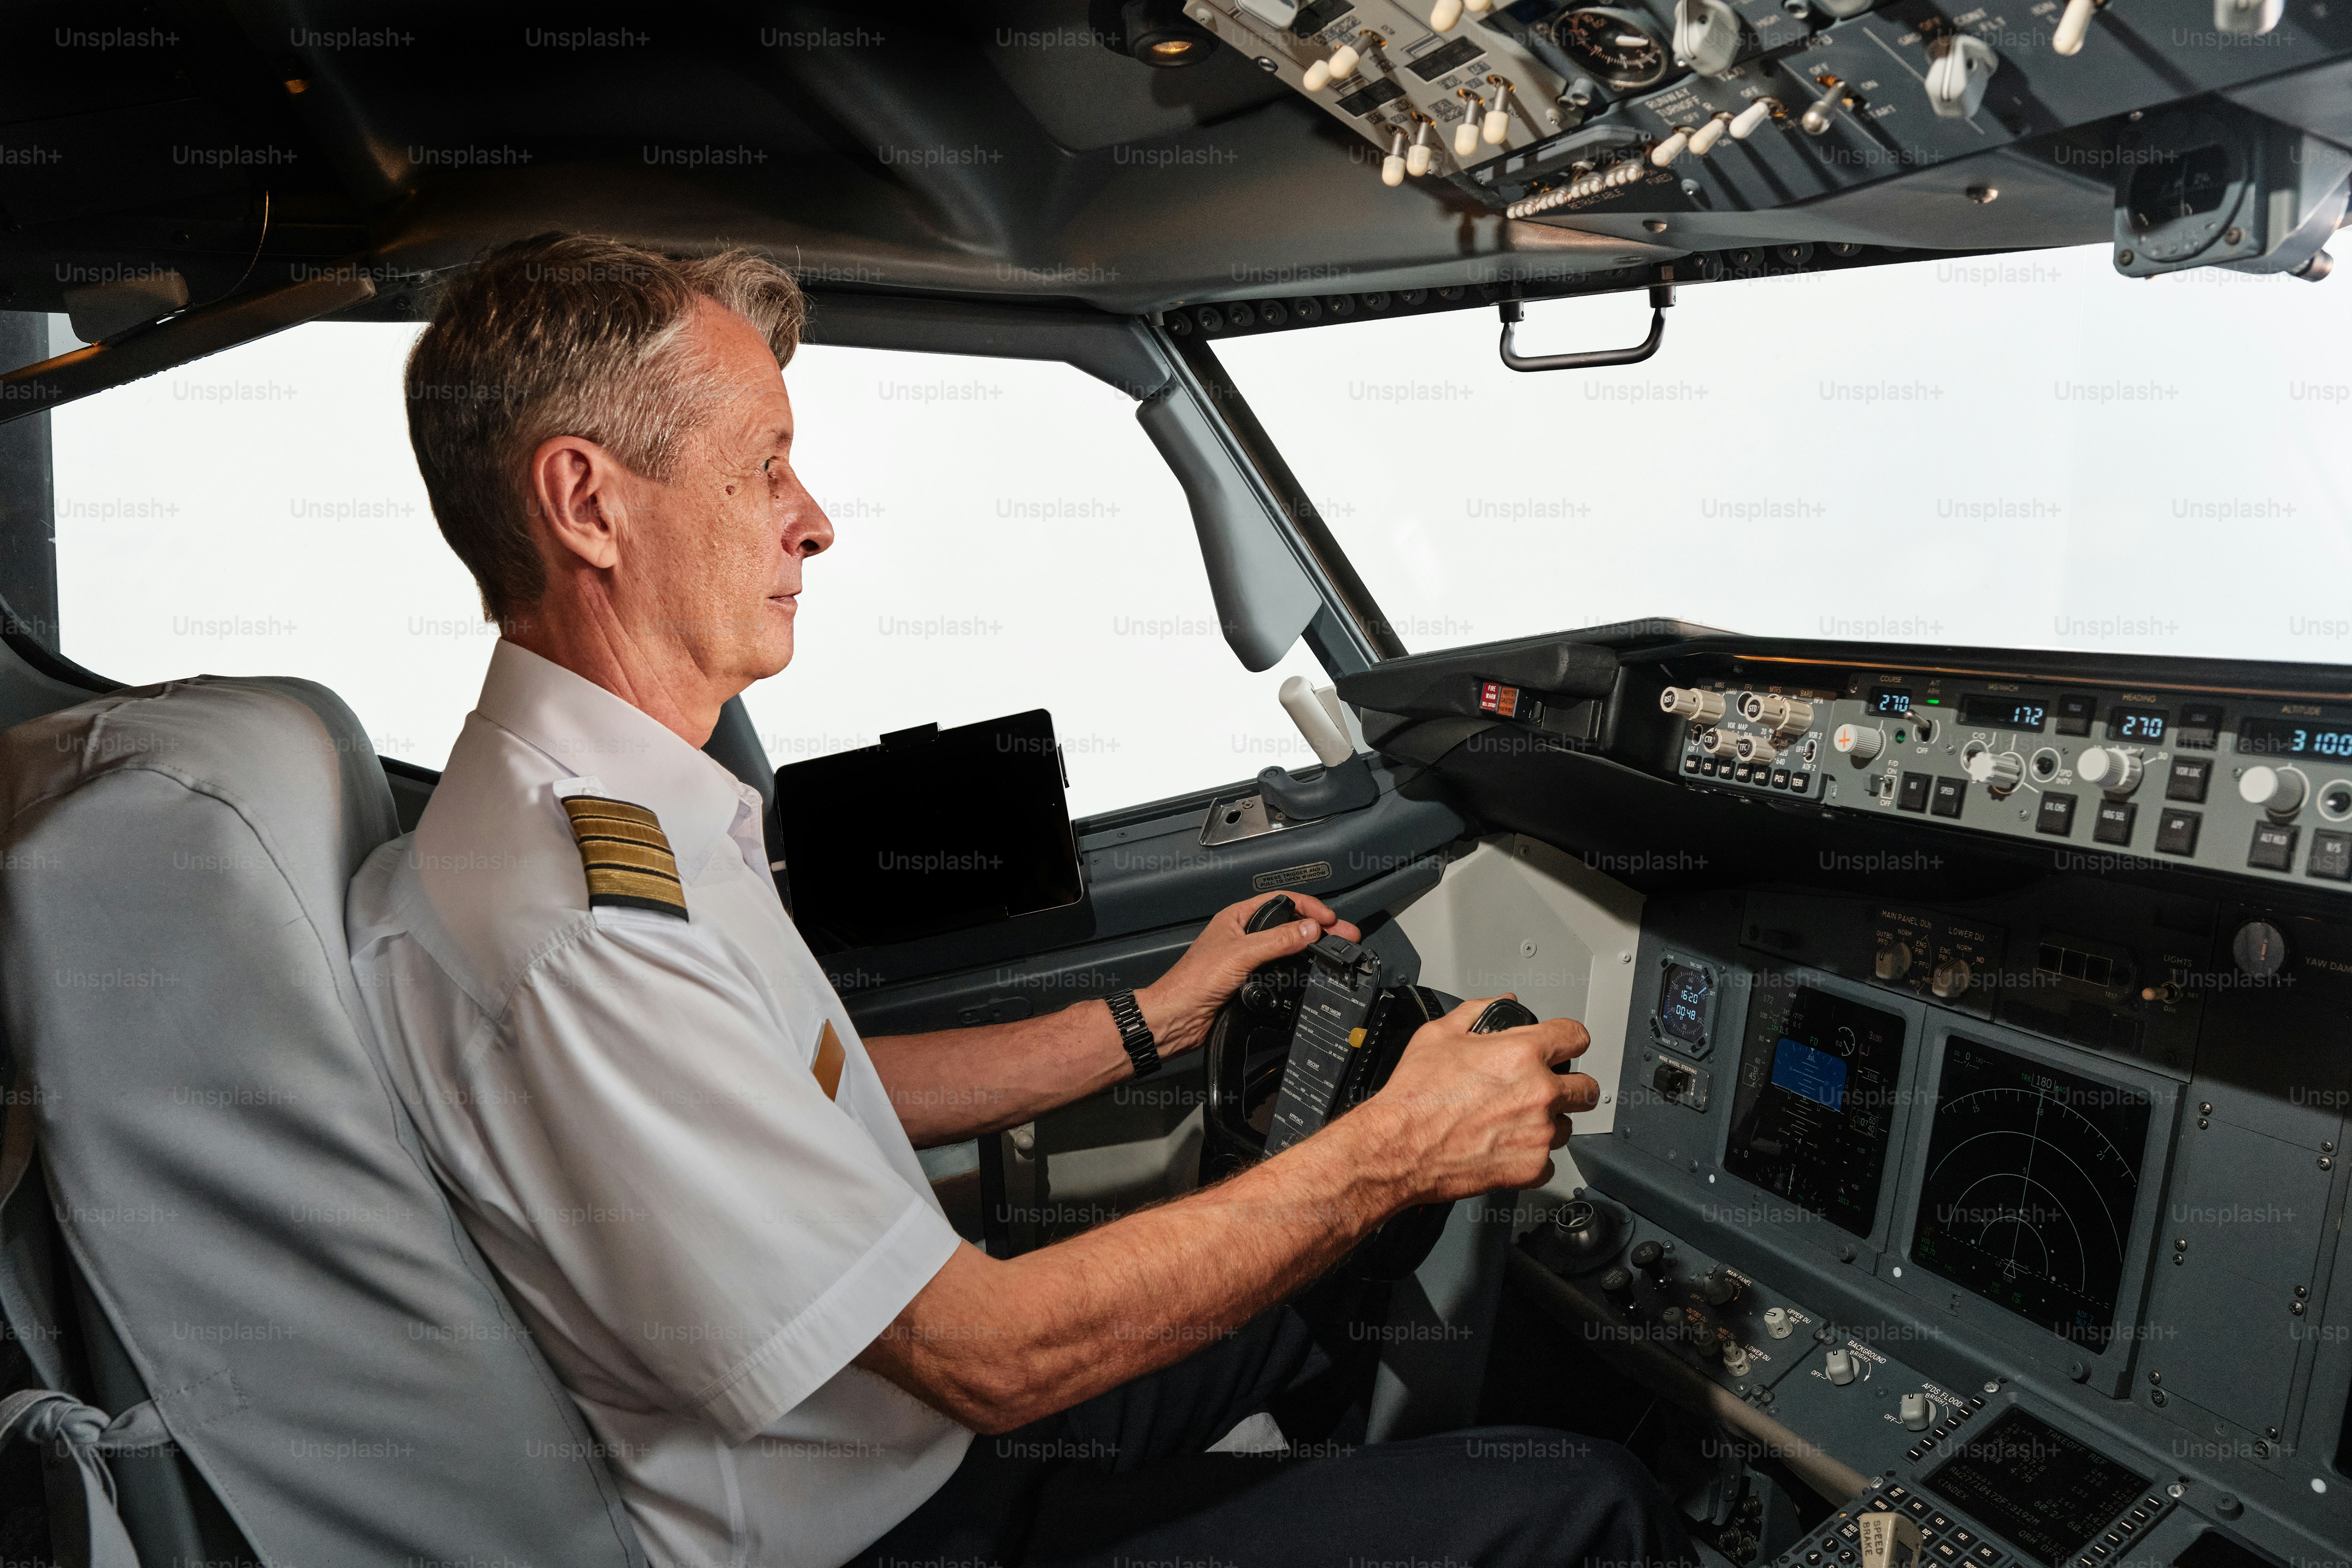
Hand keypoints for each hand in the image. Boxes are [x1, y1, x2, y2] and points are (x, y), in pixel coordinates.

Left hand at [1137, 893, 1359, 1056]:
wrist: (1177, 1019)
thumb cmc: (1193, 981)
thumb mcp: (1240, 953)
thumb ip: (1277, 940)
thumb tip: (1310, 929)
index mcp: (1238, 918)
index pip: (1282, 902)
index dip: (1309, 907)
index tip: (1329, 920)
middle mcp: (1244, 936)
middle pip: (1289, 925)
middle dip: (1319, 929)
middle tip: (1345, 936)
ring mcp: (1249, 960)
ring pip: (1287, 950)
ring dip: (1312, 951)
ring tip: (1336, 954)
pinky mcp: (1252, 983)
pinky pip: (1282, 974)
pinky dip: (1299, 973)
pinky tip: (1313, 975)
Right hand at [1355, 997, 1595, 1203]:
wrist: (1399, 1147)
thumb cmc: (1415, 1095)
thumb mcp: (1438, 1034)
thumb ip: (1478, 1012)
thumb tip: (1504, 1002)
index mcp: (1522, 1053)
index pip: (1576, 1036)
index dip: (1569, 1039)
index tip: (1565, 1047)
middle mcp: (1539, 1092)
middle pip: (1587, 1087)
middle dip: (1570, 1086)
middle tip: (1546, 1090)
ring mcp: (1540, 1133)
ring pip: (1567, 1126)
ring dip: (1548, 1123)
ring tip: (1513, 1122)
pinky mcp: (1532, 1167)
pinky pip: (1548, 1161)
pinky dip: (1531, 1157)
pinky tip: (1504, 1147)